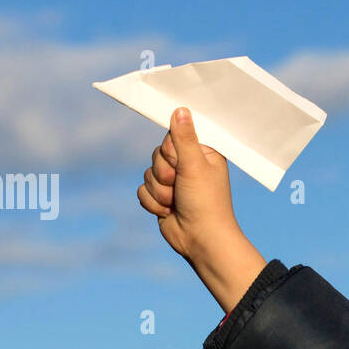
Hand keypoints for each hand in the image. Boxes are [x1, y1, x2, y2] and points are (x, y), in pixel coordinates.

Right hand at [137, 107, 241, 263]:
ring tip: (176, 203)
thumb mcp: (195, 165)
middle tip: (179, 186)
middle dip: (164, 174)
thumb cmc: (205, 202)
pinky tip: (169, 212)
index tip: (182, 164)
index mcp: (202, 153)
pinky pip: (142, 190)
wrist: (200, 240)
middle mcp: (188, 165)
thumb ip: (184, 138)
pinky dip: (153, 203)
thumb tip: (180, 109)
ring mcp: (174, 182)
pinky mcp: (162, 197)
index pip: (173, 137)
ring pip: (148, 173)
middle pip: (157, 154)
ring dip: (159, 191)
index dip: (171, 152)